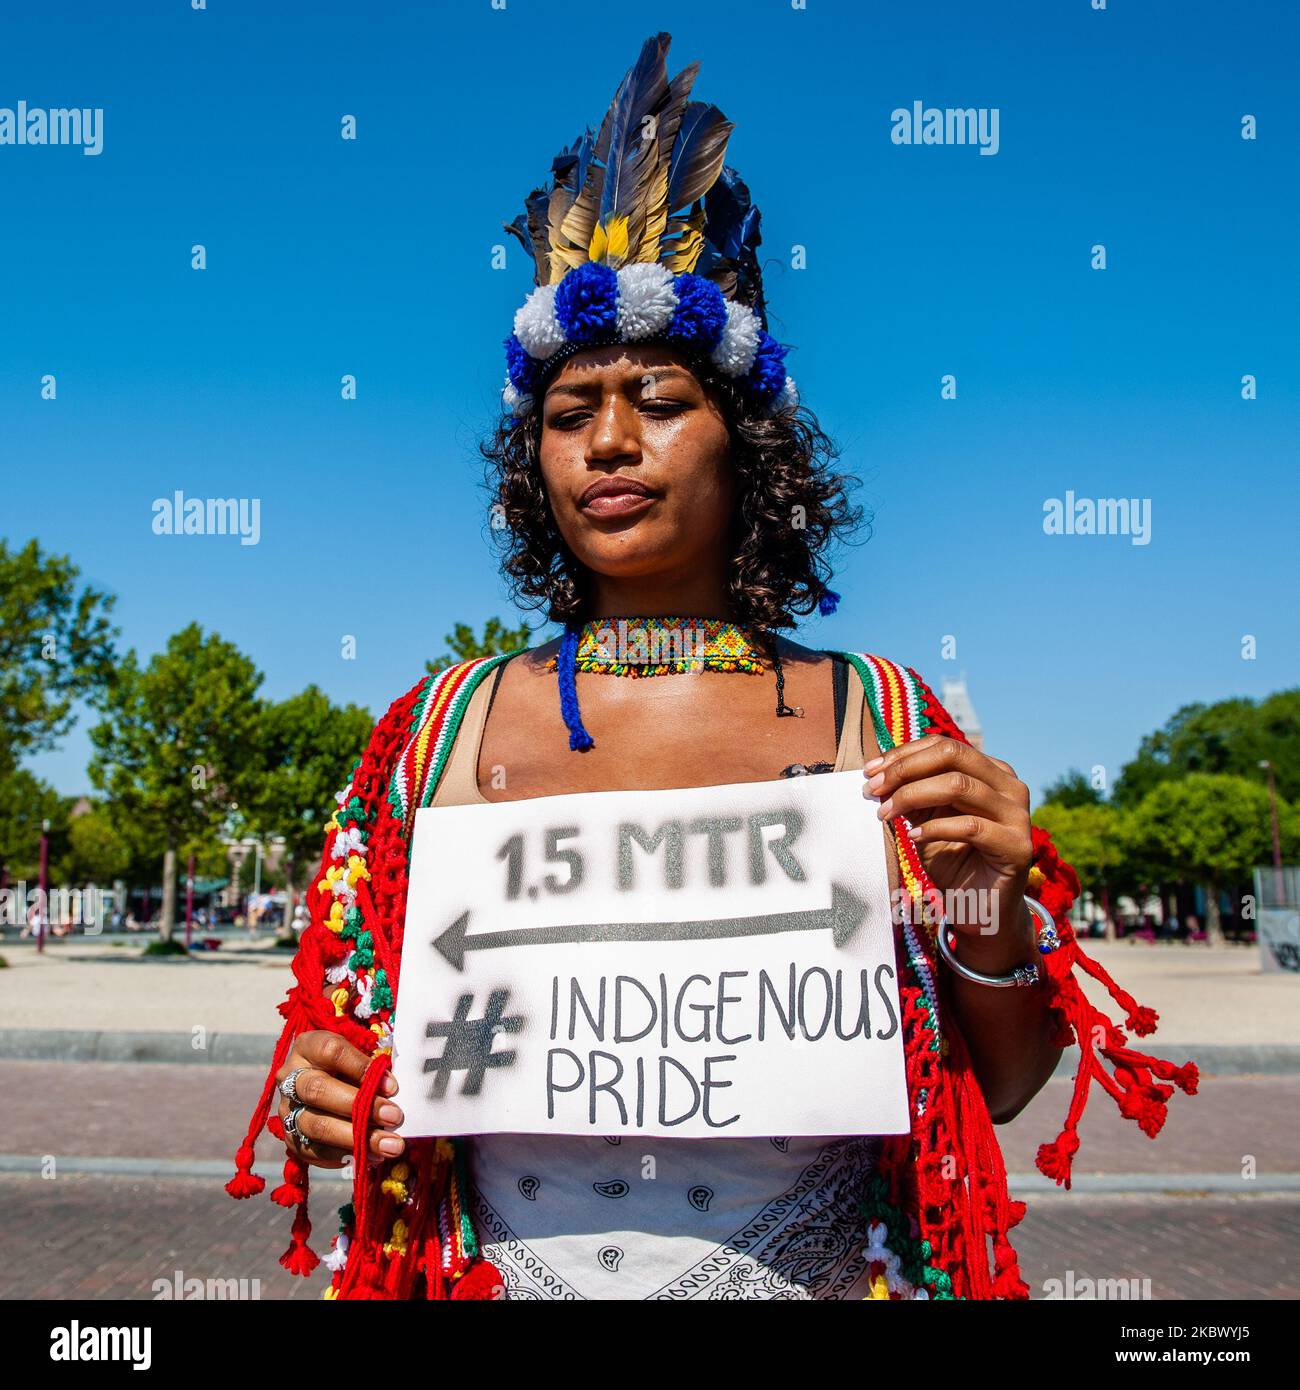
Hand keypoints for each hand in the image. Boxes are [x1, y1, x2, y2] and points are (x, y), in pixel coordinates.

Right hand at [275, 1030, 404, 1168]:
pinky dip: (345, 1155)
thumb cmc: (350, 1067)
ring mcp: (287, 1109)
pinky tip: (372, 1156)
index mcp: (308, 1046)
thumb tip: (391, 1093)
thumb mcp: (360, 1057)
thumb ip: (373, 1070)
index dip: (361, 1068)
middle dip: (359, 1106)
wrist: (327, 1084)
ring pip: (316, 1125)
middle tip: (394, 1117)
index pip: (331, 1052)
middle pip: (318, 1090)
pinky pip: (314, 1151)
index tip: (392, 1086)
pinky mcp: (291, 1137)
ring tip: (390, 1145)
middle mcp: (291, 1076)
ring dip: (356, 1137)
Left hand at [864, 735, 1034, 967]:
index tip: (869, 772)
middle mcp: (1010, 787)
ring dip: (912, 796)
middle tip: (873, 788)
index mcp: (992, 772)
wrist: (979, 910)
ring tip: (885, 814)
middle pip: (953, 756)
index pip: (944, 746)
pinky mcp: (1018, 846)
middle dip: (905, 769)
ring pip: (959, 786)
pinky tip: (914, 838)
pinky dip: (935, 828)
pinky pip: (970, 826)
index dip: (904, 754)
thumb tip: (877, 772)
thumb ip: (913, 793)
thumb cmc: (953, 861)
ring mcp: (1018, 815)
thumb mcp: (927, 819)